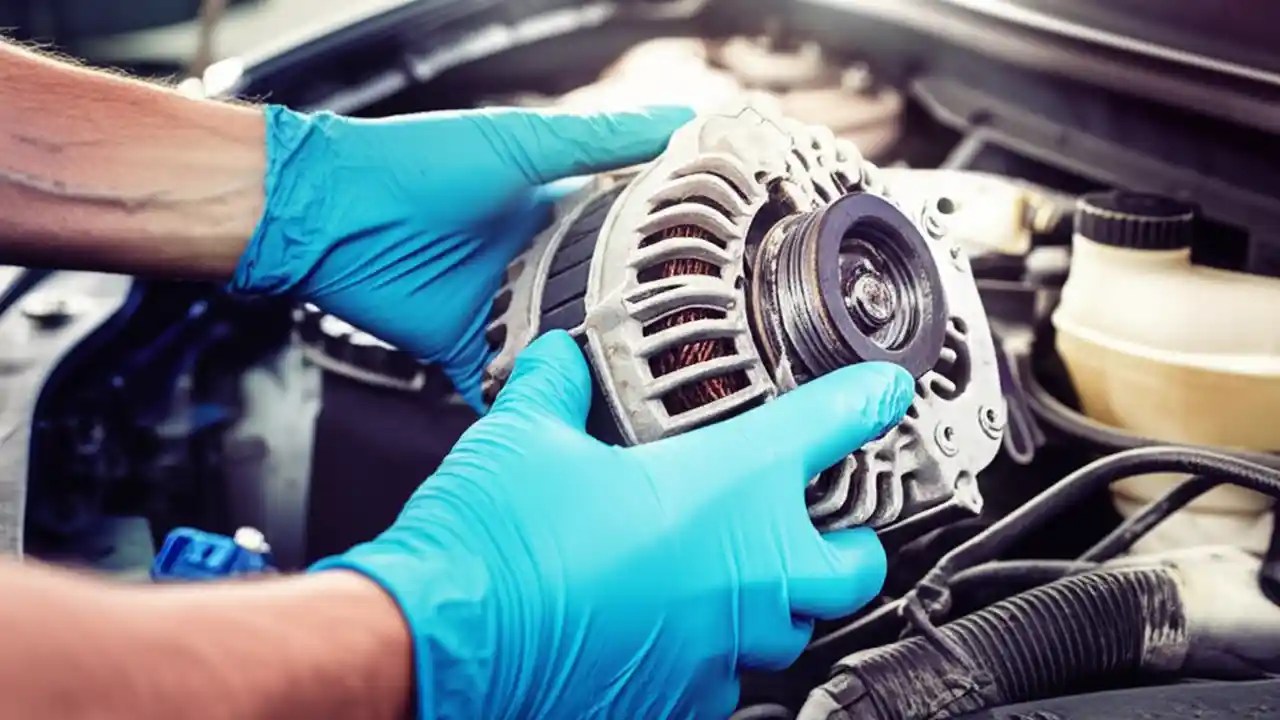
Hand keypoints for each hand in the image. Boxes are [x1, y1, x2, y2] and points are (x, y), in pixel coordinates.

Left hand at [231, 105, 692, 407]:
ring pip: (561, 354)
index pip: (624, 240)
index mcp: (552, 215)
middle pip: (597, 307)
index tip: (712, 277)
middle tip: (685, 354)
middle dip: (633, 331)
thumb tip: (677, 120)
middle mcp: (532, 267)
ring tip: (640, 396)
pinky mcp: (467, 350)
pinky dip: (529, 407)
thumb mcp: (522, 144)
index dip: (665, 257)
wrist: (332, 212)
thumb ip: (600, 140)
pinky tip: (566, 422)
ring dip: (589, 373)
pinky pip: (506, 389)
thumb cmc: (416, 166)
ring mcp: (502, 312)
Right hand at [313, 331, 913, 718]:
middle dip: (848, 541)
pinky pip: (723, 675)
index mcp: (723, 489)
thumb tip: (559, 361)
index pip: (825, 429)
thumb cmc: (494, 543)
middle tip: (818, 520)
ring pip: (787, 628)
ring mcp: (719, 649)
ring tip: (725, 569)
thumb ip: (556, 389)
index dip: (864, 402)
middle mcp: (743, 577)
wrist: (445, 642)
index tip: (882, 395)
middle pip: (853, 565)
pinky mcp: (681, 702)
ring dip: (771, 596)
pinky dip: (708, 647)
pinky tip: (664, 622)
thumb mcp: (523, 436)